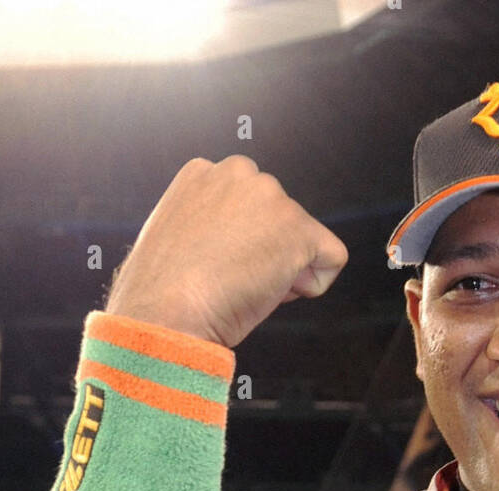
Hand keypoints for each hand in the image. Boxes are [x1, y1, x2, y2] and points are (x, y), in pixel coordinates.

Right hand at [104, 155, 348, 347]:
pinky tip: (272, 289)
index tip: (212, 266)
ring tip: (241, 283)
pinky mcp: (298, 227)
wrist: (165, 311)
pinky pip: (332, 259)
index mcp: (205, 173)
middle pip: (281, 223)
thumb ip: (215, 226)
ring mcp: (271, 196)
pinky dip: (312, 285)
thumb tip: (245, 245)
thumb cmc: (165, 293)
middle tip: (228, 278)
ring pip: (304, 243)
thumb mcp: (183, 240)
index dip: (239, 248)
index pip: (250, 211)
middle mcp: (240, 172)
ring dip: (282, 272)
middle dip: (266, 255)